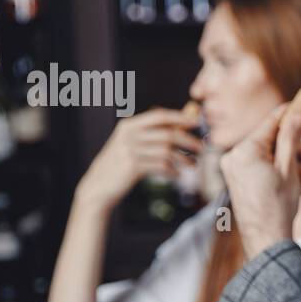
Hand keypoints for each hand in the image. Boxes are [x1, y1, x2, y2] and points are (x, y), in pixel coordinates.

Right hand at [74, 106, 203, 212]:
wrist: (99, 185)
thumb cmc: (121, 164)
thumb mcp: (132, 144)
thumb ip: (152, 134)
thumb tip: (182, 124)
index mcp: (129, 125)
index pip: (160, 116)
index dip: (181, 117)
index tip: (197, 122)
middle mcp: (129, 135)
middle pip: (167, 134)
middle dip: (188, 141)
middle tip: (201, 148)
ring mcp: (130, 151)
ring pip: (167, 152)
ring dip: (183, 159)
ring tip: (193, 165)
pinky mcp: (133, 167)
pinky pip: (161, 166)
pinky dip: (172, 171)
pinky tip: (177, 175)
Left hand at [218, 88, 300, 260]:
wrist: (267, 239)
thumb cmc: (279, 205)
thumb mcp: (289, 166)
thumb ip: (292, 135)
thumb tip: (298, 110)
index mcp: (245, 150)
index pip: (271, 122)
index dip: (291, 115)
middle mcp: (233, 156)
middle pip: (270, 138)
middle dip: (293, 148)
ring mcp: (232, 169)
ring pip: (267, 153)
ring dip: (288, 161)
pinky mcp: (236, 179)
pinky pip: (259, 165)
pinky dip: (277, 170)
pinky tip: (292, 184)